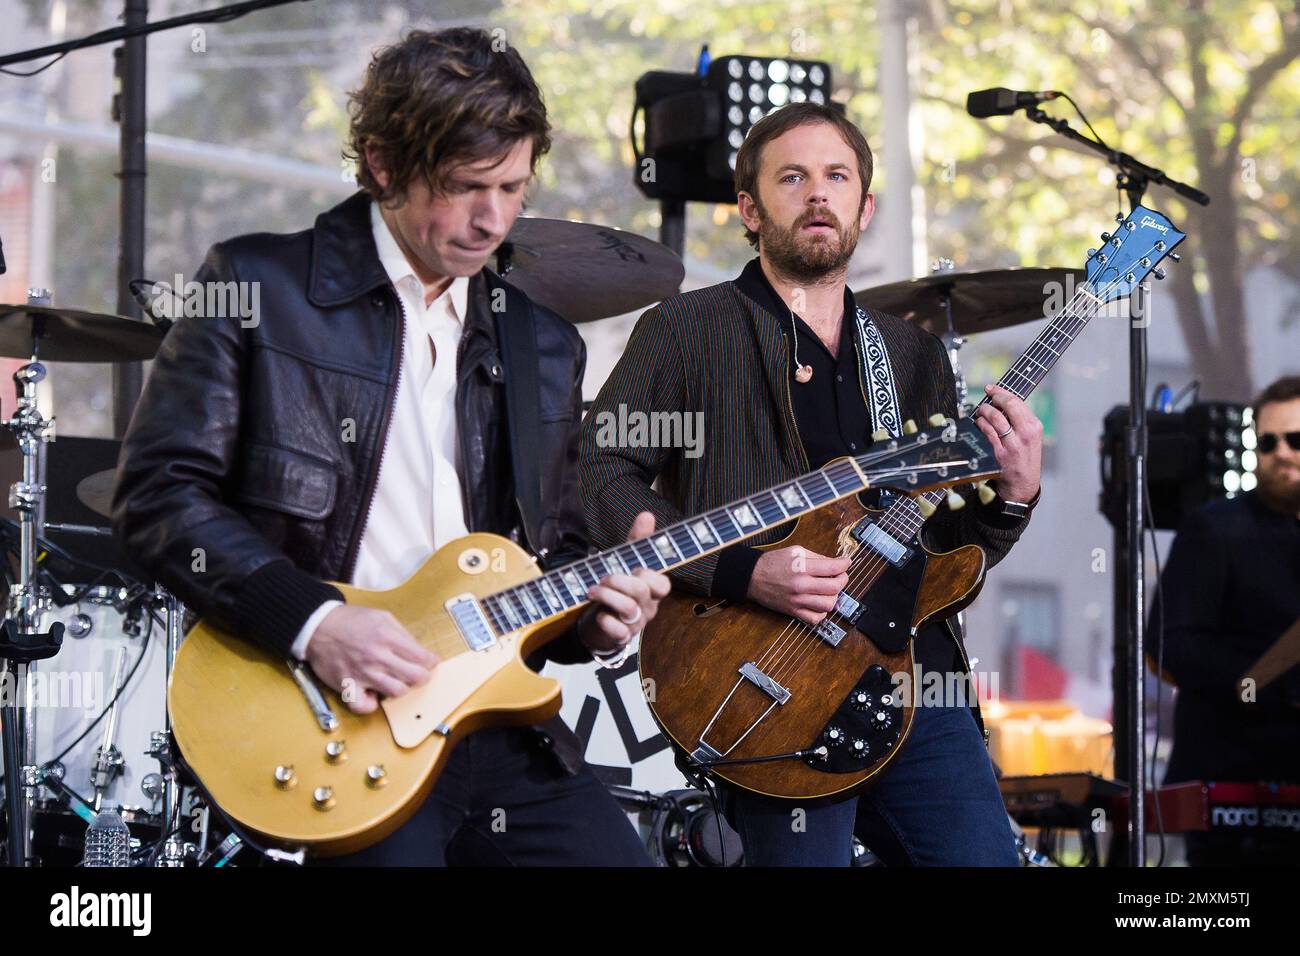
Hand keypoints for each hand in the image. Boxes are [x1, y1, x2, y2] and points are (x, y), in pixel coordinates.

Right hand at [305, 604, 439, 714]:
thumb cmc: (350, 621)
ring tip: (395, 681)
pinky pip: (363, 706)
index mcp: (387, 637)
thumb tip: (418, 651)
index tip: (429, 662)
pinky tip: (372, 695)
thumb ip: (402, 634)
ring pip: (396, 692)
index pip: (423, 658)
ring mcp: (362, 673)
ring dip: (400, 688)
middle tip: (417, 673)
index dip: (431, 662)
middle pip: (415, 678)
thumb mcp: (382, 617)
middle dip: (422, 677)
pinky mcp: (347, 685)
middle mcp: (377, 656)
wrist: (318, 625)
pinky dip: (370, 704)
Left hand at [580, 511, 670, 654]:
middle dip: (618, 579)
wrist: (598, 624)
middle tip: (602, 578)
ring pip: (629, 608)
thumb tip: (647, 515)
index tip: (634, 568)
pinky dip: (605, 621)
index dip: (648, 574)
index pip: (662, 583)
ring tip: (592, 590)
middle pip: (642, 591)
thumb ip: (637, 542)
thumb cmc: (616, 591)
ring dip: (607, 595)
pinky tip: (598, 615)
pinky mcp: (621, 637)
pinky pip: (618, 631)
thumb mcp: (626, 564)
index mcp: (652, 590)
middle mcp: (648, 607)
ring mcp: (636, 624)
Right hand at [746, 545, 849, 624]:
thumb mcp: (796, 551)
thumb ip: (817, 557)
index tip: (846, 562)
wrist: (752, 577)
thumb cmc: (773, 563)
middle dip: (842, 579)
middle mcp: (801, 585)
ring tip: (829, 590)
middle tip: (840, 575)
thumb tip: (836, 563)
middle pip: (835, 587)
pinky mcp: (793, 611)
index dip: (845, 564)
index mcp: (801, 567)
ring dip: (834, 596)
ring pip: (829, 604)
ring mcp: (797, 600)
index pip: (833, 567)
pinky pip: (816, 618)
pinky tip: (820, 603)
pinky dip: (822, 612)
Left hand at [973, 383, 1042, 501]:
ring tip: (981, 410)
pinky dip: (980, 424)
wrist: (1023, 484)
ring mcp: (1012, 445)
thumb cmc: (1025, 458)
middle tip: (986, 395)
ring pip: (994, 418)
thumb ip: (1020, 420)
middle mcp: (1025, 434)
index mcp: (1034, 427)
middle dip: (994, 397)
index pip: (1017, 402)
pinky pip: (986, 433)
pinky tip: (979, 423)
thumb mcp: (1031, 438)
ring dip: (984, 411)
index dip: (1002, 392)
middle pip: (1007, 406)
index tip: (992, 388)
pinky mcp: (999, 454)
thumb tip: (1001, 401)